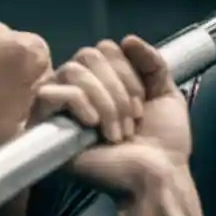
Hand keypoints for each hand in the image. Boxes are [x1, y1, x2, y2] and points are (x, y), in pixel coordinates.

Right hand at [31, 36, 190, 197]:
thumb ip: (152, 63)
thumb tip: (127, 38)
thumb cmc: (163, 144)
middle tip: (132, 119)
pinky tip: (94, 126)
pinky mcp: (49, 128)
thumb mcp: (166, 94)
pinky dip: (80, 103)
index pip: (104, 48)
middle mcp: (83, 92)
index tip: (142, 104)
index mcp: (107, 83)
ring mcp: (64, 109)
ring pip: (72, 70)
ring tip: (118, 132)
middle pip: (87, 55)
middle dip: (117, 86)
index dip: (127, 71)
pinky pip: (51, 92)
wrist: (156, 177)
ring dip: (105, 100)